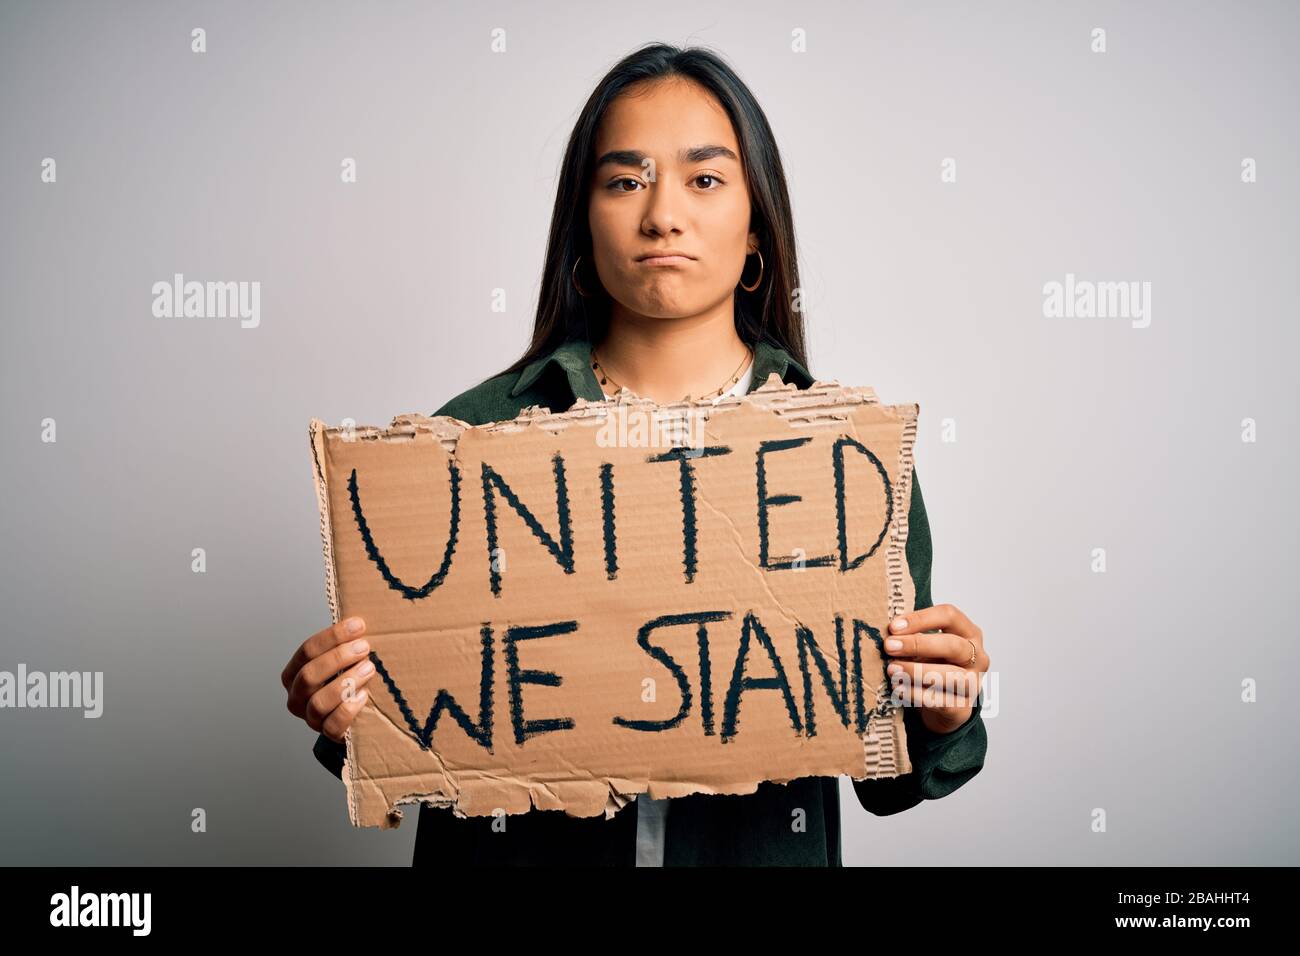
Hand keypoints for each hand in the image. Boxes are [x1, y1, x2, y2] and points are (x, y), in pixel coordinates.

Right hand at [282, 617, 376, 743]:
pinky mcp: (327, 734)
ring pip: (318, 702)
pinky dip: (348, 710)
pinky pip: (333, 726)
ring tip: (368, 668)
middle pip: (309, 675)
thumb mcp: (341, 660)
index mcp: (294, 674)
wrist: (354, 714)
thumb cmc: (346, 680)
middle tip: (364, 647)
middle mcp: (297, 697)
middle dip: (338, 658)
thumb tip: (360, 621)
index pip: (307, 651)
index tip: (359, 625)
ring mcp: (310, 718)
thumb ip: (344, 643)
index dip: (332, 636)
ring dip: (345, 682)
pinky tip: (363, 696)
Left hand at [884, 604, 988, 734]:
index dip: (921, 619)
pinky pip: (943, 702)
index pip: (949, 616)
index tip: (893, 626)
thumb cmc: (933, 666)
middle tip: (889, 646)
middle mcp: (977, 656)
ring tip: (892, 670)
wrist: (945, 705)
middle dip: (917, 644)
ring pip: (952, 676)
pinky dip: (918, 695)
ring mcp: (974, 684)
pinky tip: (899, 689)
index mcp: (968, 633)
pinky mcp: (964, 708)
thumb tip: (886, 633)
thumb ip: (912, 637)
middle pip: (953, 645)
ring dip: (917, 671)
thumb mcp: (926, 647)